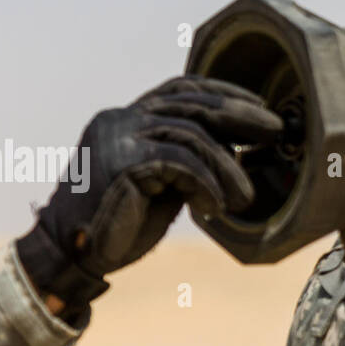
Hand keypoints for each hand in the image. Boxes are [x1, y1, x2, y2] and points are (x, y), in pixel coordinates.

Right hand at [16, 76, 281, 317]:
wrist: (70, 255)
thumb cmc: (115, 226)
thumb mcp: (158, 184)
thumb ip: (182, 161)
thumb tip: (232, 152)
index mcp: (125, 118)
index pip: (180, 89)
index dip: (223, 92)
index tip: (258, 108)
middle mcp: (120, 119)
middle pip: (191, 102)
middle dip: (239, 114)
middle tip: (274, 131)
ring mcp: (118, 137)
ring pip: (191, 133)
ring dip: (227, 165)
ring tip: (245, 196)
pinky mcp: (122, 162)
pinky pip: (180, 162)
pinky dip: (206, 184)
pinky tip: (215, 207)